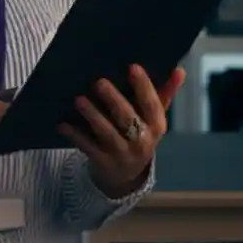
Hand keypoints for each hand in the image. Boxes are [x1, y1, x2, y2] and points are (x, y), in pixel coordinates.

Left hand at [58, 64, 185, 197]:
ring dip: (92, 115)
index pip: (152, 104)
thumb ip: (164, 94)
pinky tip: (63, 124)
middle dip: (114, 100)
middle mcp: (142, 141)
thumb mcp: (154, 118)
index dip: (143, 86)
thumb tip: (180, 70)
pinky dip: (74, 135)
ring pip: (106, 132)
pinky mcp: (103, 162)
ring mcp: (122, 154)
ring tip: (79, 100)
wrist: (126, 175)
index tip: (132, 67)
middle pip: (128, 118)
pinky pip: (87, 147)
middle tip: (99, 82)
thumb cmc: (140, 135)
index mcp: (157, 126)